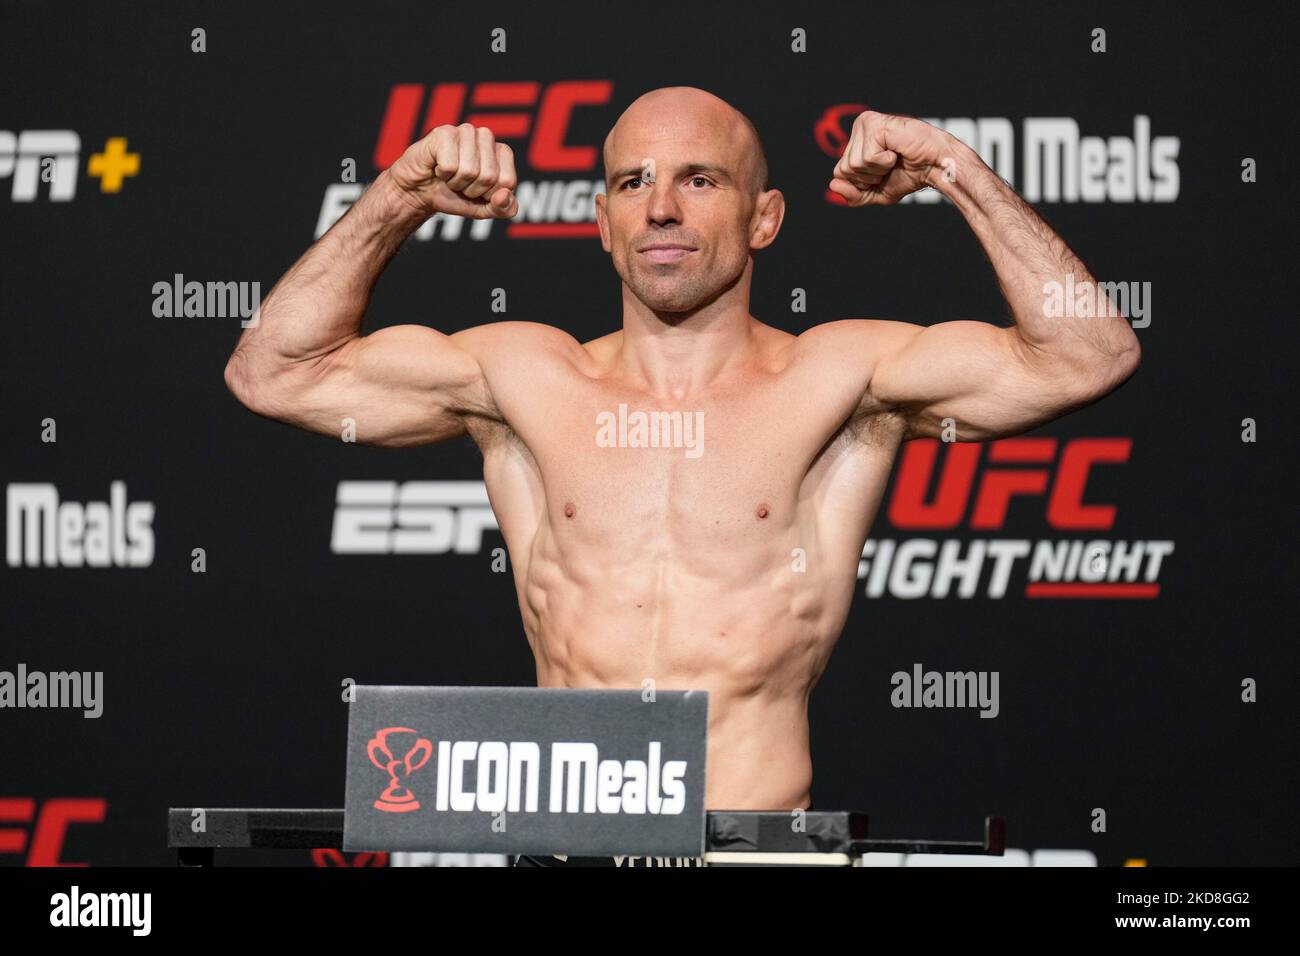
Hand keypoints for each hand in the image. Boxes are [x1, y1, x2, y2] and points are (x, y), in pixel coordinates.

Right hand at [388, 123, 518, 218]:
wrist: (418, 192)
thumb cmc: (453, 195)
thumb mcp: (483, 209)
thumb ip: (504, 209)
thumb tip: (504, 196)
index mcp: (502, 152)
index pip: (508, 182)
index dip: (489, 195)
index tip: (477, 191)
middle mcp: (486, 136)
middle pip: (489, 176)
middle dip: (472, 190)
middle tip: (459, 183)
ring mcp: (465, 131)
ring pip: (470, 170)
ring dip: (456, 182)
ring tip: (449, 175)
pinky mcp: (444, 132)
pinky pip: (451, 166)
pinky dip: (442, 175)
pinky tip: (437, 167)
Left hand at [828, 110, 949, 206]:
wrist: (936, 165)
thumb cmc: (910, 174)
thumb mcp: (876, 192)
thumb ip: (853, 195)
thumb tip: (832, 185)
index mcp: (857, 140)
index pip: (839, 173)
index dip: (861, 183)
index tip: (883, 172)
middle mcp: (859, 128)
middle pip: (843, 170)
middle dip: (868, 177)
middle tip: (890, 165)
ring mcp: (865, 123)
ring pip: (853, 164)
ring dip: (877, 170)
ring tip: (894, 157)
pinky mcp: (874, 124)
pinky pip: (866, 158)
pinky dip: (884, 162)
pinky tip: (896, 150)